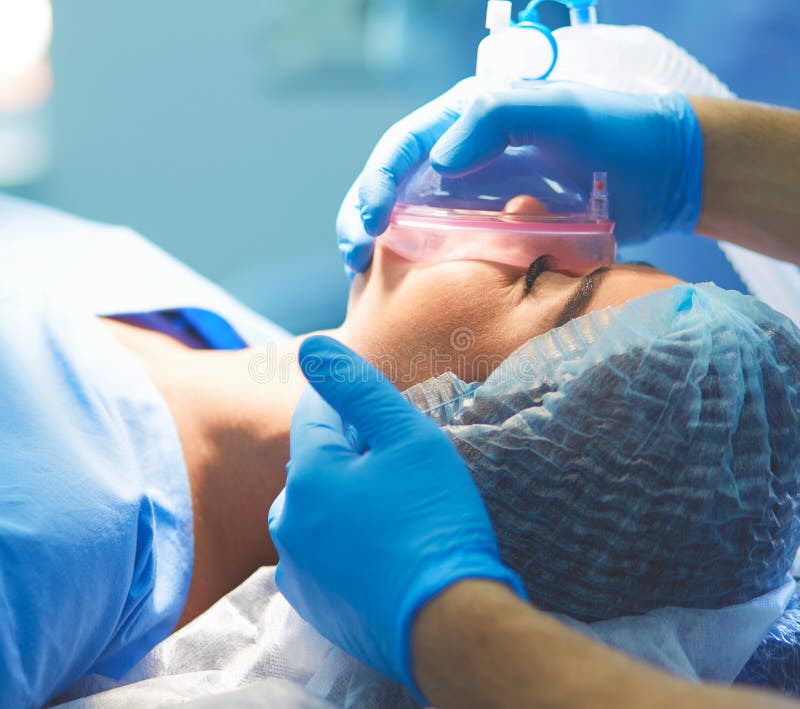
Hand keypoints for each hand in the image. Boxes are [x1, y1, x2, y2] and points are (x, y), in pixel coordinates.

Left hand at [268, 335, 523, 697]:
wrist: (447, 622)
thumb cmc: (434, 519)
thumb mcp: (406, 437)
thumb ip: (356, 387)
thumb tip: (311, 348)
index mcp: (306, 475)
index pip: (317, 414)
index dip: (352, 406)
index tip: (381, 410)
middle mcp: (287, 520)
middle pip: (316, 461)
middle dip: (350, 450)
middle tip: (399, 462)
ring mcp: (295, 566)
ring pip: (318, 505)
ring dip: (346, 493)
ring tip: (394, 504)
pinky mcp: (310, 600)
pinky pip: (322, 547)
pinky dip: (345, 535)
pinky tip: (382, 542)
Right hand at [337, 81, 702, 273]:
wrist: (659, 174)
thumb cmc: (612, 132)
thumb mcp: (557, 112)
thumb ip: (496, 117)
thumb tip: (440, 163)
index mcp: (465, 119)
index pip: (404, 148)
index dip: (377, 183)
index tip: (371, 222)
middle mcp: (459, 156)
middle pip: (392, 185)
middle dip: (363, 217)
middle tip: (354, 257)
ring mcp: (472, 195)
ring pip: (407, 218)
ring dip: (378, 246)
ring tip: (361, 275)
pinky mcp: (488, 229)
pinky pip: (440, 246)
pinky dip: (413, 265)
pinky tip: (399, 287)